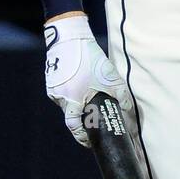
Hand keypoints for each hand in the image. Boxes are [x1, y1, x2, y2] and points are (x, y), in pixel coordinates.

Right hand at [43, 14, 132, 148]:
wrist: (69, 37)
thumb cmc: (90, 57)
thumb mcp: (111, 77)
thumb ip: (122, 96)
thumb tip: (128, 112)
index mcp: (72, 99)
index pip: (74, 127)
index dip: (81, 137)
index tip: (88, 141)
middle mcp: (60, 97)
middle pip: (71, 116)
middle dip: (82, 120)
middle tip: (92, 121)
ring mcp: (53, 88)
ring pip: (67, 103)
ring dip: (77, 104)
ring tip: (88, 96)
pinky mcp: (51, 80)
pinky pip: (63, 92)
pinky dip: (71, 93)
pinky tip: (80, 84)